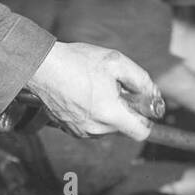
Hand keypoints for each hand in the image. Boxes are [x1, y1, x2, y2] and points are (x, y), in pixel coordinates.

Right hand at [27, 41, 158, 141]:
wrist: (41, 66)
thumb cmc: (76, 62)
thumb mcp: (116, 62)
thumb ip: (141, 79)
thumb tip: (152, 93)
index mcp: (110, 115)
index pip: (141, 132)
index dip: (146, 119)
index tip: (141, 105)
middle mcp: (96, 129)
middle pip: (123, 128)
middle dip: (124, 109)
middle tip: (114, 87)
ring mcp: (80, 130)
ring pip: (106, 127)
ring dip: (108, 111)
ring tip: (95, 88)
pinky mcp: (68, 128)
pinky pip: (90, 125)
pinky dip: (92, 113)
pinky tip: (84, 93)